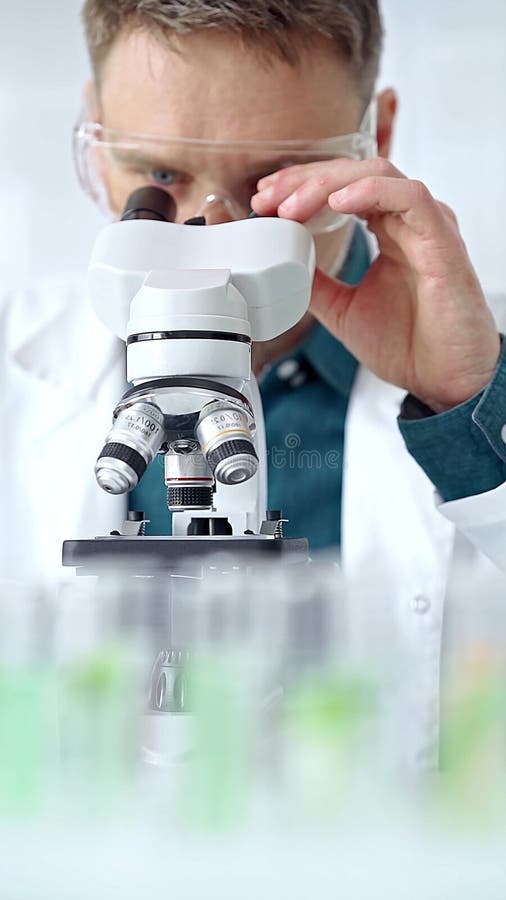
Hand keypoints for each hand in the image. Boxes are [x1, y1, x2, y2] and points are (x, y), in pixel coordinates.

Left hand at [251, 158, 499, 411]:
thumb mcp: (343, 309)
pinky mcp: (442, 240)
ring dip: (328, 184)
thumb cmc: (410, 347)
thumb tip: (283, 262)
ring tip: (291, 205)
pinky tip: (339, 202)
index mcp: (388, 231)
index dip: (299, 187)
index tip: (262, 202)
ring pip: (377, 174)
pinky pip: (409, 197)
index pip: (341, 188)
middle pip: (352, 173)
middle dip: (303, 180)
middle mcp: (407, 221)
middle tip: (266, 199)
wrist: (444, 381)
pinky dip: (371, 192)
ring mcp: (426, 226)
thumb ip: (315, 282)